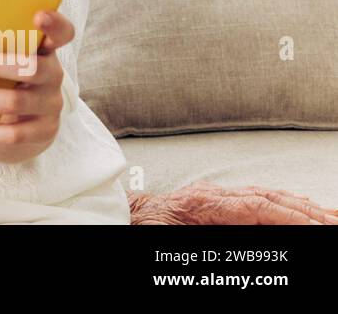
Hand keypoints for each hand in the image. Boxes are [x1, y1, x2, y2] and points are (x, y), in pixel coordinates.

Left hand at [0, 9, 72, 162]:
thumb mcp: (1, 59)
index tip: (39, 15)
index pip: (61, 32)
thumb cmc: (1, 80)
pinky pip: (14, 133)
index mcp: (44, 49)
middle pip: (29, 66)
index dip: (54, 24)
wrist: (21, 125)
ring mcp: (51, 104)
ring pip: (14, 101)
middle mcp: (53, 74)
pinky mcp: (44, 131)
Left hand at [130, 181, 337, 224]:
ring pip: (265, 197)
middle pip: (268, 199)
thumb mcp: (173, 239)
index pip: (257, 206)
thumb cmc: (142, 229)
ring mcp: (214, 196)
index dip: (291, 216)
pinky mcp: (213, 202)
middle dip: (306, 212)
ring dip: (300, 207)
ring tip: (328, 215)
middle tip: (335, 221)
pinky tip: (299, 208)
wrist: (118, 216)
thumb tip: (254, 220)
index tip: (319, 224)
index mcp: (203, 203)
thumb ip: (218, 240)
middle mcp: (212, 195)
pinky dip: (282, 205)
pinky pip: (254, 201)